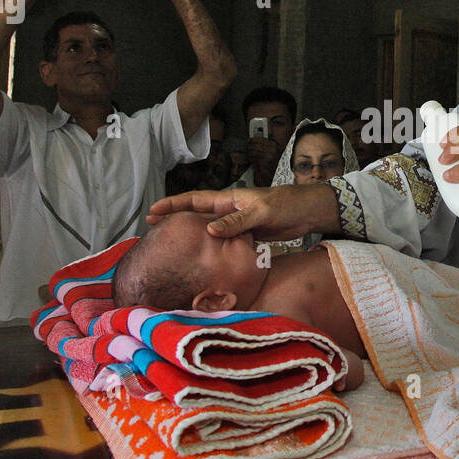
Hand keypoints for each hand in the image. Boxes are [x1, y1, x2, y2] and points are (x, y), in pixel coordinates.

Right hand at [148, 184, 338, 240]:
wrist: (307, 213)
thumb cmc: (285, 205)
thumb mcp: (261, 212)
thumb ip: (237, 221)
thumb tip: (209, 231)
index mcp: (228, 200)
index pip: (194, 201)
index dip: (173, 205)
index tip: (153, 210)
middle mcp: (228, 211)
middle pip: (195, 216)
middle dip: (174, 221)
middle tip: (151, 229)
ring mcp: (236, 224)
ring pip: (207, 231)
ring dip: (190, 236)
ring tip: (171, 246)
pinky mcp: (245, 236)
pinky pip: (222, 242)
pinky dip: (209, 248)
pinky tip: (202, 258)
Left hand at [245, 136, 280, 181]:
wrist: (269, 176)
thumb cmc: (267, 163)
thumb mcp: (268, 152)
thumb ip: (263, 144)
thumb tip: (254, 137)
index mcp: (274, 145)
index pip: (260, 139)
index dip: (253, 140)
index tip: (249, 140)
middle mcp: (273, 150)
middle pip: (255, 145)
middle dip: (249, 147)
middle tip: (247, 148)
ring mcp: (269, 157)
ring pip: (253, 151)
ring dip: (249, 153)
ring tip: (249, 155)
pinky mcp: (264, 163)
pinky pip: (253, 158)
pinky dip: (251, 159)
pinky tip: (251, 160)